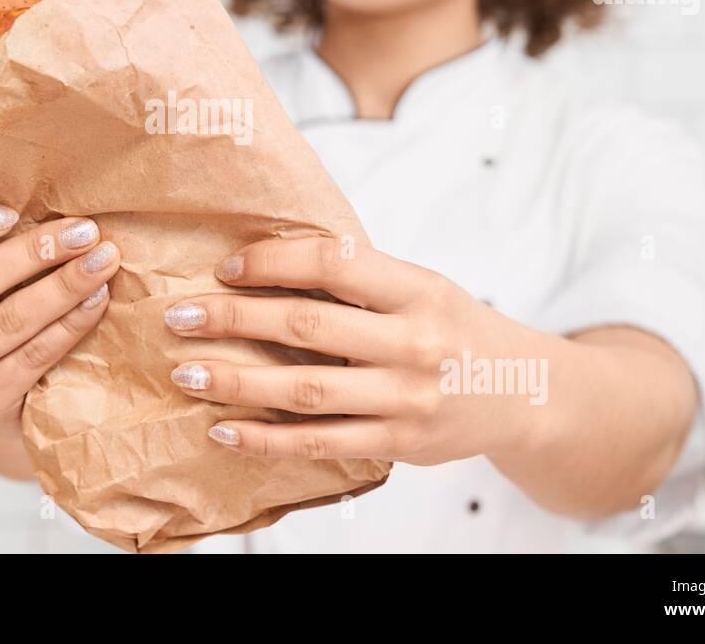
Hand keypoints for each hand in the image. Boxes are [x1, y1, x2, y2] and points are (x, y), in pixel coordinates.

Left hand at [162, 236, 541, 463]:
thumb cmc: (455, 329)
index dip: (273, 261)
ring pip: (304, 391)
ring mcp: (407, 398)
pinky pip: (320, 443)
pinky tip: (226, 429)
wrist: (526, 393)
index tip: (226, 268)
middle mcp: (414, 341)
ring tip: (187, 375)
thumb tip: (267, 261)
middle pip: (307, 327)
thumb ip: (361, 280)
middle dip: (233, 320)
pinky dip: (267, 440)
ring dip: (237, 383)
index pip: (334, 263)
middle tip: (178, 316)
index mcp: (418, 289)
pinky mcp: (400, 443)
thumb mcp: (423, 287)